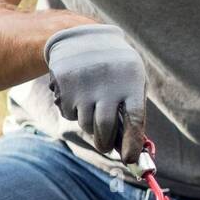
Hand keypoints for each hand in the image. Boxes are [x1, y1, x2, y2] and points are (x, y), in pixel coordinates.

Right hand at [43, 23, 146, 162]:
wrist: (83, 39)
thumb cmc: (116, 68)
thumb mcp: (132, 80)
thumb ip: (132, 110)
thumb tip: (132, 146)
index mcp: (131, 83)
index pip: (135, 120)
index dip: (132, 143)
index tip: (130, 160)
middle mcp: (107, 85)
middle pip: (105, 128)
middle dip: (106, 143)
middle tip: (106, 147)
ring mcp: (84, 86)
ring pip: (85, 123)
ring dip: (90, 125)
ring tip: (94, 108)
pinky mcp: (64, 86)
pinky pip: (70, 113)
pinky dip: (75, 112)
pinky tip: (80, 95)